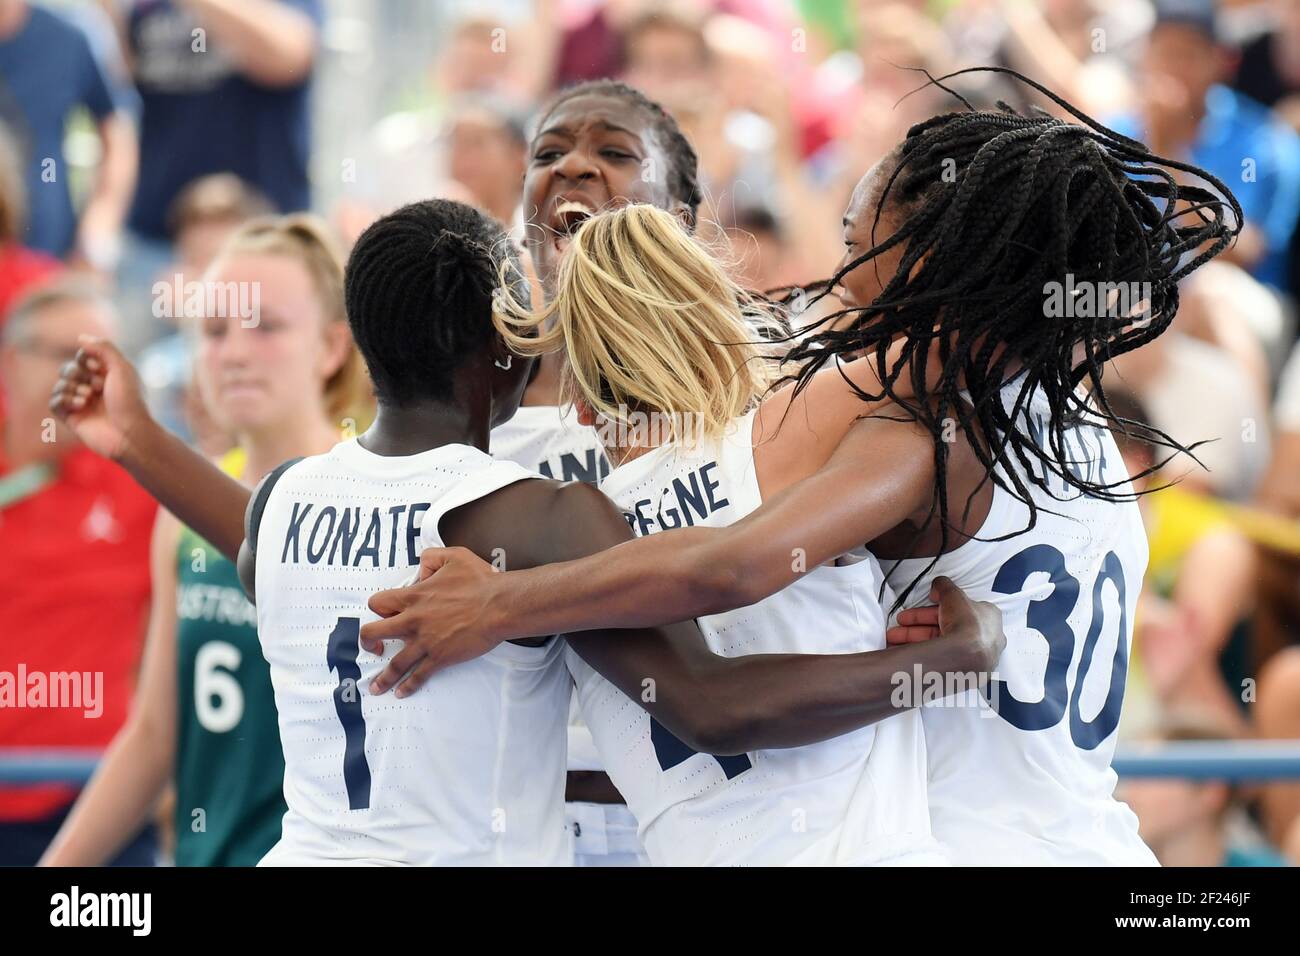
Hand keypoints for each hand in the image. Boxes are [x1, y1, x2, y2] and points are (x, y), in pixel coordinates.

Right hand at [48, 336, 152, 460]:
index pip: (84, 356)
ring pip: (61, 385)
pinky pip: (55, 402)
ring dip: (72, 388)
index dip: (86, 358)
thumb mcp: (122, 368)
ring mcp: (83, 404)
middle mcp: (94, 388)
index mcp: (108, 376)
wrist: (130, 434)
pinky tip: (80, 405)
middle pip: (69, 369)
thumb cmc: (130, 401)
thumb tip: (81, 337)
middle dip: (76, 373)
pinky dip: (64, 399)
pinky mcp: (73, 418)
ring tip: (88, 398)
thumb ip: (103, 348)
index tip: (97, 367)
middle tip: (95, 386)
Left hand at [360, 547, 505, 697]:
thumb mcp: (453, 556)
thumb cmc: (480, 580)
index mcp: (414, 596)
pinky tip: (402, 692)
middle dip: (368, 641)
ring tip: (376, 688)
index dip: (378, 608)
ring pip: (394, 663)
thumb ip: (430, 558)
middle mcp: (413, 621)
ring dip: (383, 677)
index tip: (384, 614)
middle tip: (372, 647)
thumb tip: (421, 570)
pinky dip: (409, 686)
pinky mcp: (440, 657)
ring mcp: (425, 642)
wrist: (500, 606)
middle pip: (374, 633)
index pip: (378, 603)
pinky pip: (419, 675)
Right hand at [885, 576, 1005, 670]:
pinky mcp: (963, 673)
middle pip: (944, 627)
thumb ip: (944, 586)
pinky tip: (904, 650)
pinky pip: (939, 660)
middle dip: (917, 625)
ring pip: (939, 644)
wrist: (966, 657)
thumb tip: (938, 584)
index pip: (957, 610)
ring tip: (893, 638)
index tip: (919, 607)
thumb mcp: (953, 595)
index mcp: (989, 619)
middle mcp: (984, 639)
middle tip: (900, 623)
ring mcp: (973, 657)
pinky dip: (921, 653)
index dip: (932, 607)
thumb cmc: (967, 625)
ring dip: (913, 638)